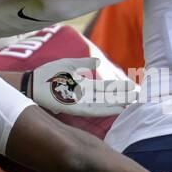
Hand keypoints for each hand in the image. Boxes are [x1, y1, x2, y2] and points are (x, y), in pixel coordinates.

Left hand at [22, 57, 136, 116]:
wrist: (32, 83)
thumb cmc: (48, 74)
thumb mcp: (69, 64)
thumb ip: (84, 64)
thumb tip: (98, 61)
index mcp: (84, 86)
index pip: (106, 87)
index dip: (119, 86)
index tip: (133, 85)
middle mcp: (85, 96)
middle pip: (109, 96)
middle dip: (123, 96)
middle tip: (139, 96)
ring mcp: (81, 102)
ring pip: (104, 104)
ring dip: (118, 104)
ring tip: (132, 103)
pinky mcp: (75, 108)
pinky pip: (94, 110)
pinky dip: (106, 110)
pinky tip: (118, 109)